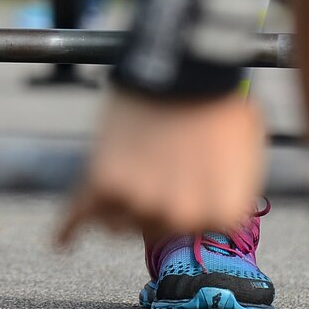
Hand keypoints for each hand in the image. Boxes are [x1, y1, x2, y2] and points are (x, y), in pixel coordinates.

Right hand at [56, 90, 264, 244]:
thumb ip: (232, 188)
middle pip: (155, 227)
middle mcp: (181, 217)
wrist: (185, 66)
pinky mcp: (103, 185)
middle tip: (152, 167)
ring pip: (118, 223)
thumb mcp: (246, 153)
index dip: (189, 201)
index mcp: (222, 214)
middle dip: (152, 202)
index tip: (184, 182)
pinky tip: (62, 241)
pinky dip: (67, 229)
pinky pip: (78, 217)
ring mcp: (141, 203)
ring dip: (116, 207)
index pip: (198, 228)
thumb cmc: (218, 102)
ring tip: (118, 178)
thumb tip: (220, 208)